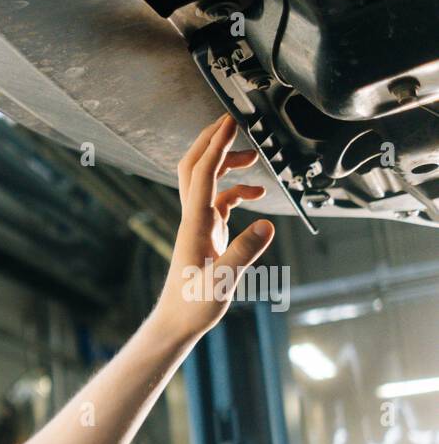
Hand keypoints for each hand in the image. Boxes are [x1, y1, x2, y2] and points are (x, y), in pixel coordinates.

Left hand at [155, 114, 274, 340]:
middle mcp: (193, 219)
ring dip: (227, 163)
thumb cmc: (194, 306)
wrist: (176, 322)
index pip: (204, 174)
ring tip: (255, 156)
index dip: (217, 146)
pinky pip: (220, 202)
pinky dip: (237, 191)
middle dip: (212, 141)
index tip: (229, 122)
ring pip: (207, 181)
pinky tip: (257, 194)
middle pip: (194, 167)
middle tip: (234, 122)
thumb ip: (244, 253)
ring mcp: (198, 225)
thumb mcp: (222, 283)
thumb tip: (267, 225)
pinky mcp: (206, 235)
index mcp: (196, 225)